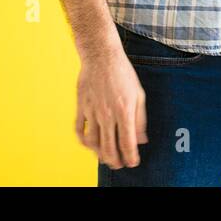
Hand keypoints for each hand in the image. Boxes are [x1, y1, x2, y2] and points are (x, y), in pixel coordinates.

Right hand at [75, 48, 147, 169]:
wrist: (101, 55)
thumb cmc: (122, 73)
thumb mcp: (139, 94)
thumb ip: (140, 119)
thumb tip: (141, 140)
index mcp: (124, 111)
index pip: (127, 144)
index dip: (130, 158)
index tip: (133, 162)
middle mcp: (107, 114)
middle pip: (109, 148)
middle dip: (115, 161)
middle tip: (118, 165)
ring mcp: (92, 111)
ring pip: (93, 142)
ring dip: (99, 154)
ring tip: (104, 157)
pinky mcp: (81, 106)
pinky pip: (79, 129)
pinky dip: (83, 141)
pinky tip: (89, 144)